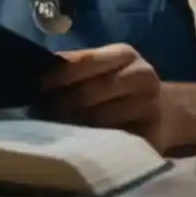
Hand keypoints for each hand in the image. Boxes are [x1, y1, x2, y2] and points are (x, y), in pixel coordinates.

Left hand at [38, 43, 181, 153]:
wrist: (162, 112)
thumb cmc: (117, 87)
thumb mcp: (100, 69)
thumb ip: (72, 68)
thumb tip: (32, 73)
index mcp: (124, 54)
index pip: (84, 61)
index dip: (56, 76)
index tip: (33, 87)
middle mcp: (142, 76)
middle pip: (89, 91)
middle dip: (58, 103)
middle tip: (37, 113)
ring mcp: (150, 106)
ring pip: (98, 118)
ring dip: (72, 124)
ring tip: (52, 128)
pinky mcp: (152, 135)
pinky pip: (113, 140)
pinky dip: (92, 141)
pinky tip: (77, 142)